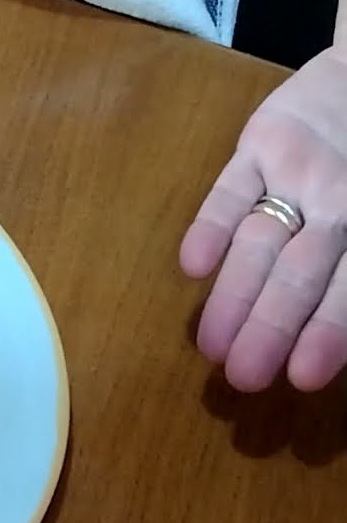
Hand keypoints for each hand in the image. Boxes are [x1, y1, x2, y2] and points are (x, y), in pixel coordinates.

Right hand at [180, 46, 346, 392]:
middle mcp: (339, 201)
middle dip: (269, 328)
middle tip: (242, 379)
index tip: (300, 378)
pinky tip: (191, 268)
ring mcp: (296, 170)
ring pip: (260, 241)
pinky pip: (230, 189)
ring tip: (210, 346)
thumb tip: (339, 334)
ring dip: (233, 296)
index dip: (327, 332)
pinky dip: (210, 226)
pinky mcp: (260, 143)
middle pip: (300, 273)